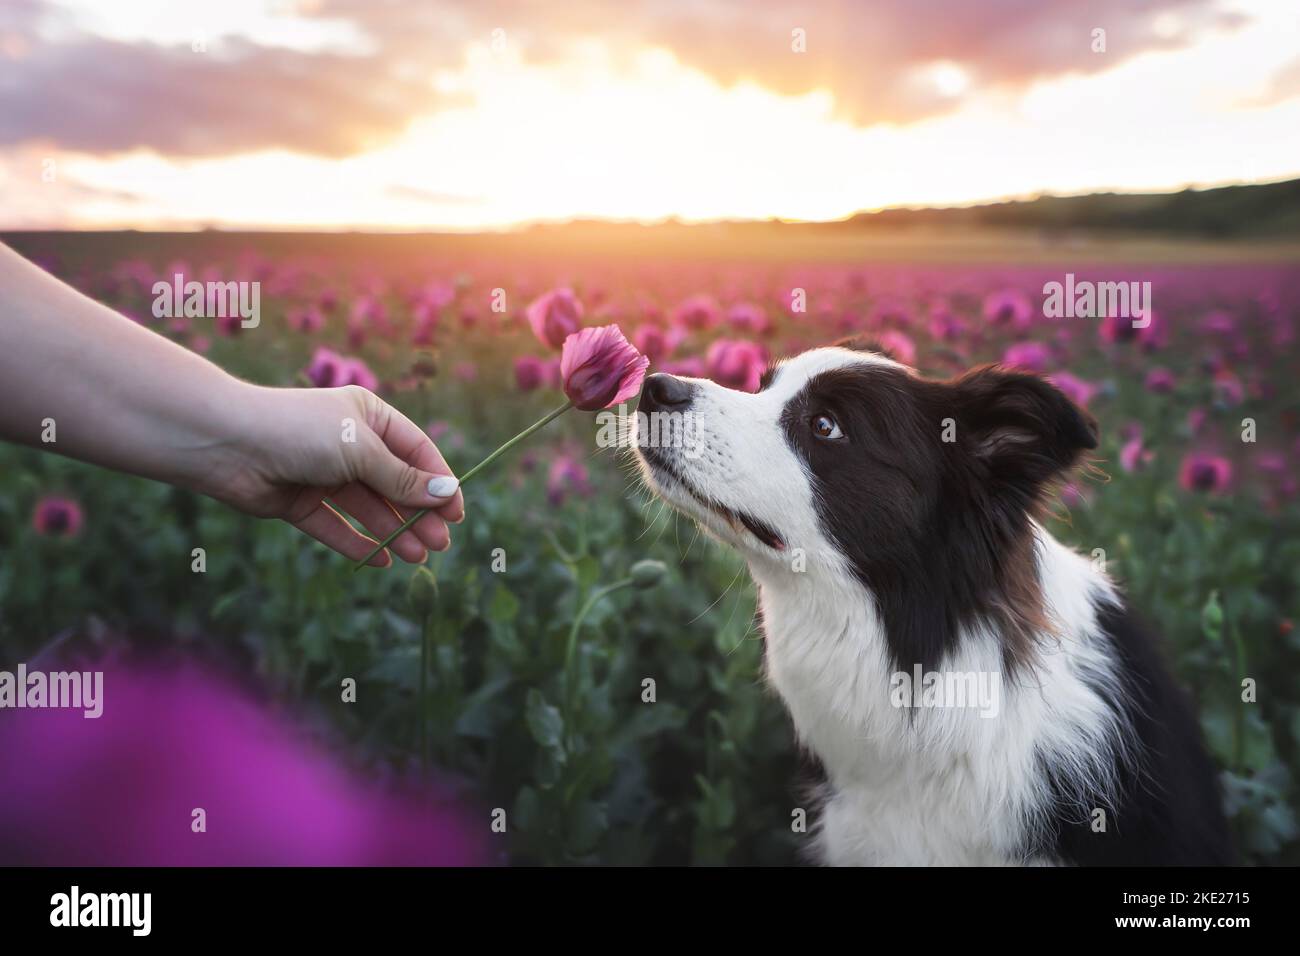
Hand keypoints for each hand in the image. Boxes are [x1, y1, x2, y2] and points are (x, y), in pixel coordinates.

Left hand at [207, 383, 464, 566]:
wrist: (227, 443)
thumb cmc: (300, 432)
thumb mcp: (362, 451)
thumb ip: (403, 479)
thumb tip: (448, 494)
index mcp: (369, 417)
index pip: (416, 452)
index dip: (438, 483)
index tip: (456, 514)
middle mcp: (350, 444)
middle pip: (395, 484)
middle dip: (419, 513)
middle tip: (440, 544)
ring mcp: (325, 474)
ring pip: (369, 508)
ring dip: (395, 531)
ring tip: (417, 556)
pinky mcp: (301, 502)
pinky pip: (337, 526)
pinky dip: (359, 543)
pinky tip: (381, 560)